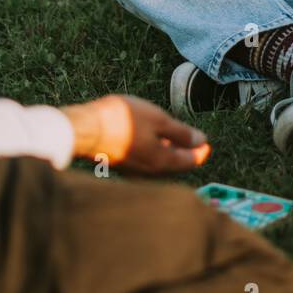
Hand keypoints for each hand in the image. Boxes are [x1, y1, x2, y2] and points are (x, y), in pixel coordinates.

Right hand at [62, 95, 210, 174]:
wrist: (86, 129)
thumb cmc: (122, 120)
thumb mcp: (158, 120)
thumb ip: (181, 133)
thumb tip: (201, 141)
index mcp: (162, 162)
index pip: (189, 160)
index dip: (200, 150)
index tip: (207, 143)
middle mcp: (149, 172)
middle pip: (174, 164)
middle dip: (185, 152)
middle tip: (195, 142)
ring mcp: (134, 170)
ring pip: (158, 162)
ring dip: (168, 151)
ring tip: (174, 138)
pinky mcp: (121, 164)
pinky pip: (144, 160)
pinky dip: (153, 150)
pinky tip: (150, 139)